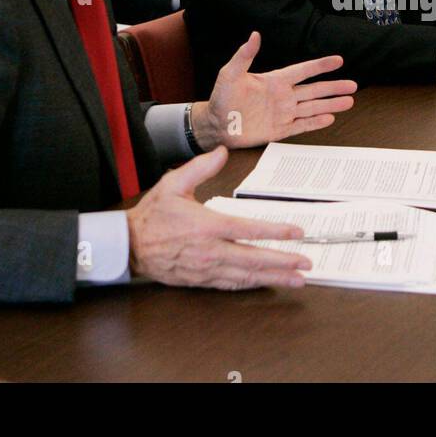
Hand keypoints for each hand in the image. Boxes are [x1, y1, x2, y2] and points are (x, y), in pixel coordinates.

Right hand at [127, 146, 310, 288]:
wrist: (128, 246)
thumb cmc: (152, 215)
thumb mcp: (173, 184)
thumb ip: (200, 168)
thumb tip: (221, 151)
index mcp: (206, 225)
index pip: (248, 229)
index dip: (275, 231)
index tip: (297, 232)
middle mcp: (210, 250)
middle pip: (254, 258)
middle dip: (283, 262)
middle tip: (307, 263)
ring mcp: (206, 268)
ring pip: (246, 276)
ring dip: (274, 278)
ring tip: (298, 280)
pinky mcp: (201, 280)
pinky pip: (231, 285)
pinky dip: (251, 285)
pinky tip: (266, 283)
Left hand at [193, 31, 355, 149]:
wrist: (216, 124)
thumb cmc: (221, 97)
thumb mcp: (230, 73)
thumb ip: (245, 55)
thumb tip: (254, 35)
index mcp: (274, 81)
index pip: (303, 71)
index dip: (320, 65)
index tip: (338, 60)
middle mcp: (283, 96)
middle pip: (314, 90)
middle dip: (334, 87)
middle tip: (353, 85)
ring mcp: (282, 113)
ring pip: (312, 108)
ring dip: (330, 105)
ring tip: (349, 101)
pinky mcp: (279, 130)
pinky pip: (301, 125)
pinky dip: (315, 123)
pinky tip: (329, 118)